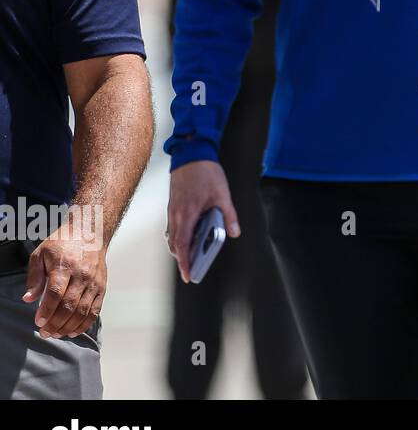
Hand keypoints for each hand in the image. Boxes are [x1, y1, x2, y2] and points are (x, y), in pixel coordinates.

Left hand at [23, 215, 107, 338]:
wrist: (90, 233)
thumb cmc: (63, 244)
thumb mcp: (41, 254)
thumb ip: (34, 277)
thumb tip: (28, 299)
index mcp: (65, 266)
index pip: (56, 293)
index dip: (47, 310)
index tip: (39, 322)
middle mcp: (82, 275)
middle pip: (70, 305)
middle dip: (56, 323)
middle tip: (45, 332)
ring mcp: (94, 282)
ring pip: (83, 310)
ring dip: (69, 326)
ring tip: (57, 334)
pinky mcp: (102, 287)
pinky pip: (95, 309)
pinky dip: (85, 323)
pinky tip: (74, 331)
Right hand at [167, 160, 239, 282]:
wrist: (191, 154)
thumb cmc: (206, 173)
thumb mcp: (223, 194)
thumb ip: (229, 215)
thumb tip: (233, 233)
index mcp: (187, 213)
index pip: (183, 244)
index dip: (184, 262)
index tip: (188, 275)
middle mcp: (176, 214)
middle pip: (175, 244)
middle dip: (182, 259)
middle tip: (192, 270)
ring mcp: (172, 210)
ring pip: (172, 236)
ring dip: (179, 249)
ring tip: (192, 257)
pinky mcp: (172, 206)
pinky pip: (172, 227)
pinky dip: (178, 237)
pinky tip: (189, 238)